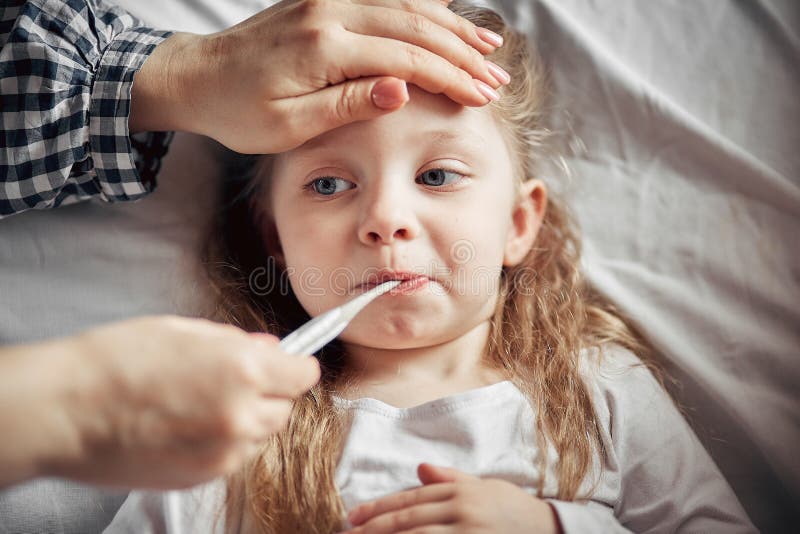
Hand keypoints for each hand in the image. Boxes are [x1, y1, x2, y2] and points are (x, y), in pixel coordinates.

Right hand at [0, 315, 318, 488]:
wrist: (67, 410)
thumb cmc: (117, 360)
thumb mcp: (185, 331)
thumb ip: (237, 343)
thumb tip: (269, 350)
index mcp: (242, 370)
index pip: (304, 374)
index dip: (296, 365)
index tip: (288, 363)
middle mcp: (241, 415)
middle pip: (286, 409)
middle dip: (271, 392)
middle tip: (237, 379)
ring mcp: (223, 453)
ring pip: (261, 436)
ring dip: (249, 419)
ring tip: (205, 402)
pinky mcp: (201, 477)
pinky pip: (233, 458)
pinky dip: (225, 442)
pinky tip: (189, 425)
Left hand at [131, 0, 509, 152]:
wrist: (199, 77)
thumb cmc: (239, 110)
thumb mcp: (289, 125)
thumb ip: (347, 104)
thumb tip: (402, 89)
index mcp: (323, 47)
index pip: (406, 57)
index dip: (450, 77)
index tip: (482, 96)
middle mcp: (329, 12)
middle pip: (415, 24)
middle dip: (462, 53)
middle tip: (498, 78)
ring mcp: (327, 0)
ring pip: (406, 4)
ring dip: (451, 25)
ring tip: (488, 47)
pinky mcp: (324, 1)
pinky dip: (422, 5)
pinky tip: (447, 9)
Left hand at [345, 463, 559, 532]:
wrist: (551, 529)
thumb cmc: (513, 510)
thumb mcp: (483, 487)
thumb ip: (450, 479)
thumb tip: (419, 468)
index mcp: (461, 490)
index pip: (410, 498)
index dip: (379, 508)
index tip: (352, 517)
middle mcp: (463, 508)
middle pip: (408, 519)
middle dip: (374, 528)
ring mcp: (468, 531)